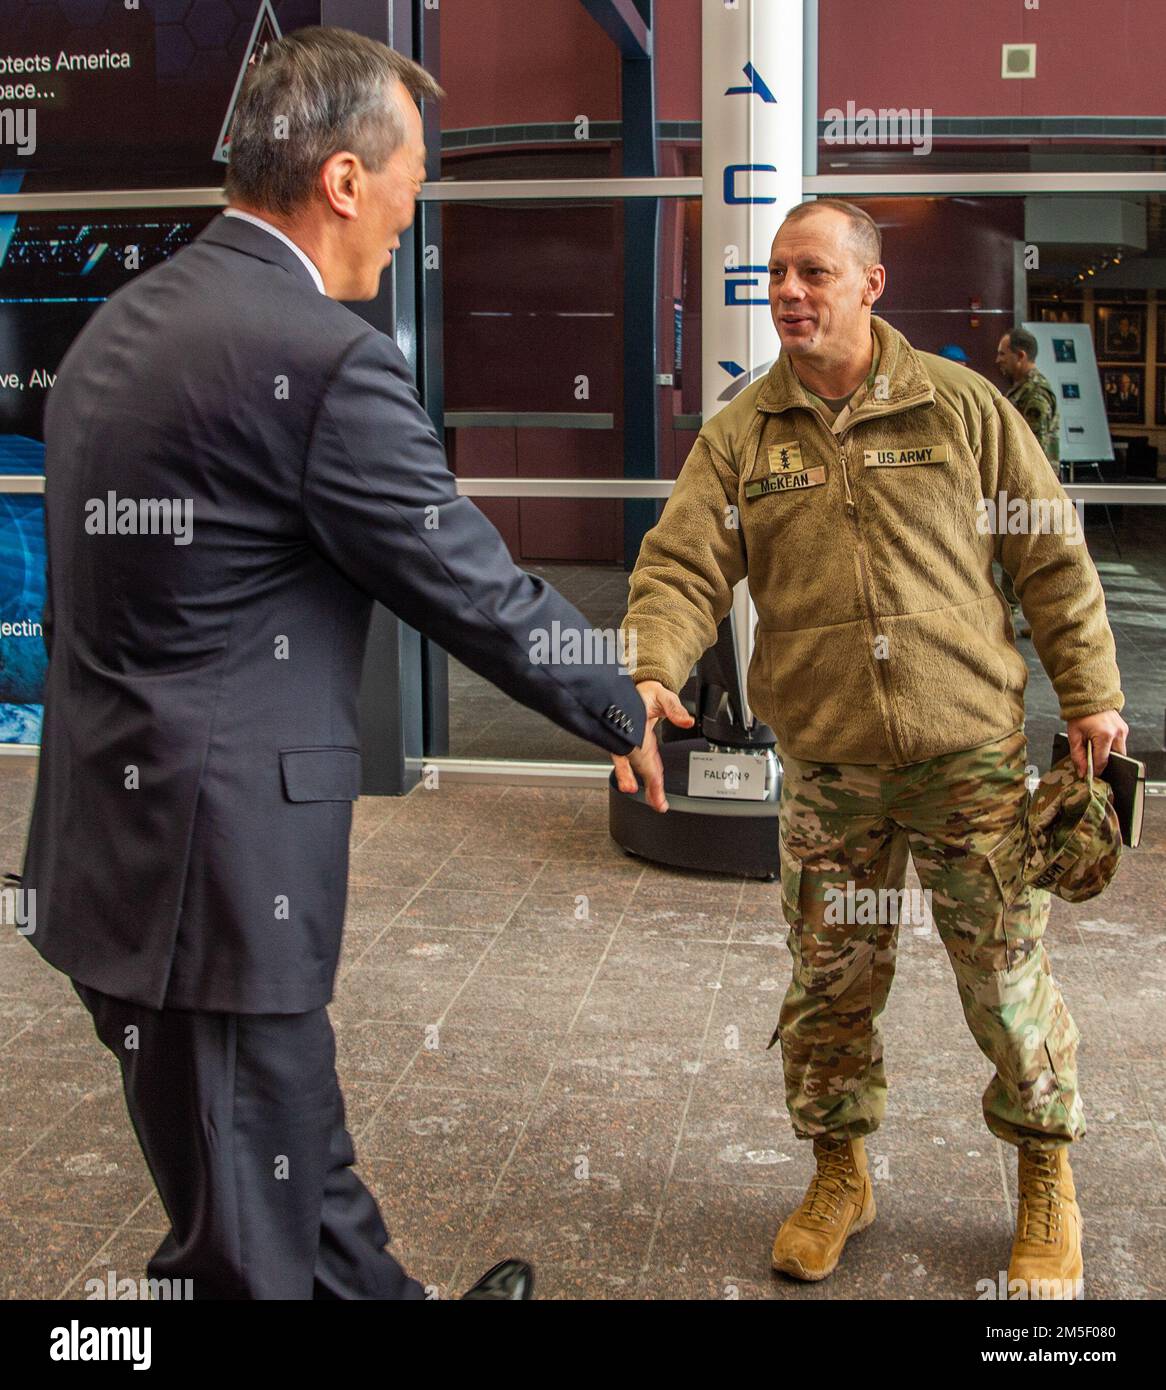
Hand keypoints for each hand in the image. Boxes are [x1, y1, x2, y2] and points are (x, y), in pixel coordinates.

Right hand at [610, 680, 695, 813]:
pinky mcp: (635, 746)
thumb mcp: (662, 696)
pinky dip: (643, 778)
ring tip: (656, 802)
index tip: (654, 783)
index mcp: (637, 728)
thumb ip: (675, 708)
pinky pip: (637, 764)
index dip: (648, 772)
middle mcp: (631, 739)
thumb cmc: (645, 693)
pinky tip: (652, 790)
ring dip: (646, 786)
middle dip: (648, 786)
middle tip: (658, 803)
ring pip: (636, 769)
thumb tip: (687, 721)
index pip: (643, 754)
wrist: (634, 690)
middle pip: (639, 767)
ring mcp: (631, 744)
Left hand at [1065, 709, 1128, 776]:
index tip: (1089, 776)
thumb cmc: (1080, 715)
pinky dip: (1110, 747)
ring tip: (1095, 750)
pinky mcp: (1124, 729)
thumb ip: (1078, 756)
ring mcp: (1123, 730)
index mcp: (1105, 735)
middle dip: (1104, 764)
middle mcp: (1117, 733)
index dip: (1095, 771)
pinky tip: (1100, 743)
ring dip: (1108, 755)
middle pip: (1115, 759)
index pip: (1102, 761)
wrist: (1089, 698)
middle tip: (1092, 765)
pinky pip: (1119, 744)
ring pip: (1119, 753)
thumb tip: (1083, 772)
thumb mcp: (1074, 736)